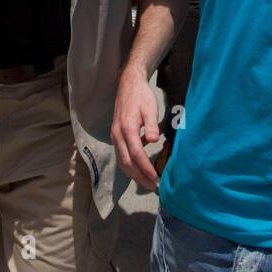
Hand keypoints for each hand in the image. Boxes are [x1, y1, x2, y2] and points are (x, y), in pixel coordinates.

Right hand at [110, 67, 160, 191]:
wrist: (128, 85)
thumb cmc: (141, 96)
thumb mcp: (150, 108)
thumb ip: (151, 125)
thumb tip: (153, 140)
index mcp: (127, 128)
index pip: (136, 154)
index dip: (145, 168)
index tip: (156, 178)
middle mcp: (117, 135)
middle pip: (126, 163)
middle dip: (139, 177)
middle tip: (153, 187)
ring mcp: (115, 136)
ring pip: (122, 161)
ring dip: (134, 174)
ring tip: (148, 182)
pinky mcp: (116, 136)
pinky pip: (121, 155)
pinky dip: (130, 166)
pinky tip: (141, 169)